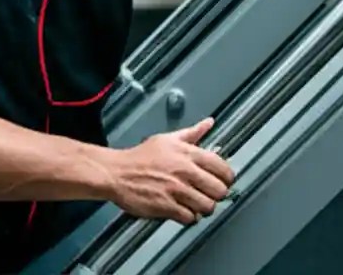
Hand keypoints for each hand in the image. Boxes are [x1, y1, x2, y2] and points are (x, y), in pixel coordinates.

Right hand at [108, 118, 234, 224]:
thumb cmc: (140, 157)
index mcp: (188, 153)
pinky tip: (184, 210)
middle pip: (219, 190)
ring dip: (204, 208)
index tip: (223, 181)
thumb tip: (208, 123)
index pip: (222, 168)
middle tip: (209, 194)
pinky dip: (189, 217)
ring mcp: (176, 190)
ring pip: (207, 206)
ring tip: (197, 204)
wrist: (116, 173)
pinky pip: (190, 218)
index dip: (226, 177)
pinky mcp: (167, 206)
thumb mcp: (167, 139)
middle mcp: (185, 171)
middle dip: (216, 195)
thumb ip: (192, 133)